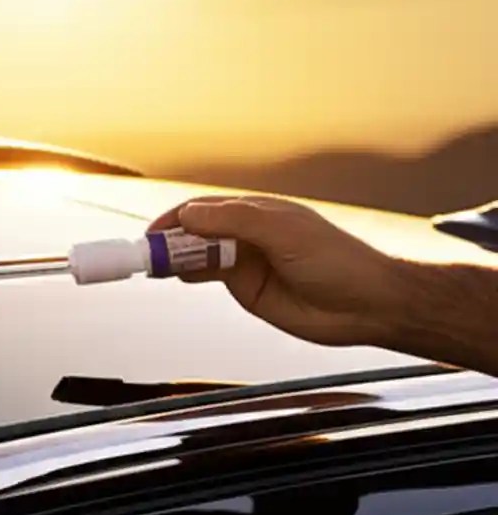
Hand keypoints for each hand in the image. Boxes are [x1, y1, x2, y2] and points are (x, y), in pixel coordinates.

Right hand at [149, 196, 408, 346]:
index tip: (152, 233)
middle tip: (146, 253)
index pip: (204, 208)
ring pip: (198, 255)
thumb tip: (190, 215)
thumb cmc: (338, 262)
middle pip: (195, 231)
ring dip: (174, 258)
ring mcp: (245, 262)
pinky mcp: (246, 289)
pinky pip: (209, 277)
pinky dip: (188, 275)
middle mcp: (248, 235)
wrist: (367, 305)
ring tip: (153, 266)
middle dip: (168, 239)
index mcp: (257, 212)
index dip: (174, 218)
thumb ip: (235, 222)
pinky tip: (176, 276)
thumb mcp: (283, 233)